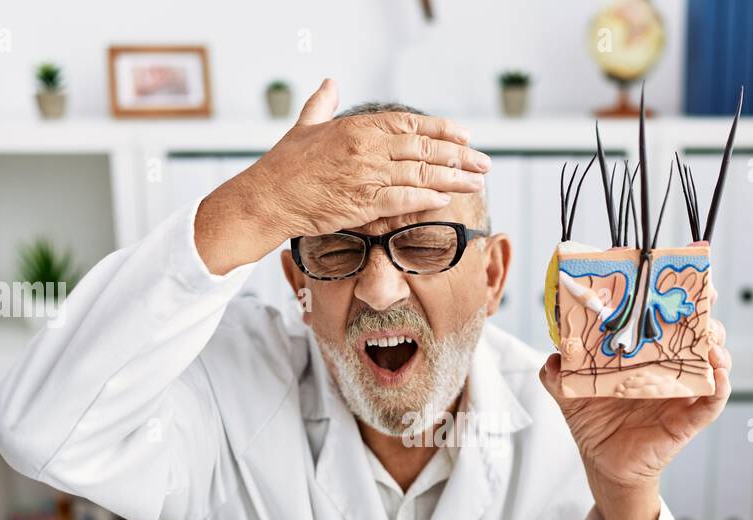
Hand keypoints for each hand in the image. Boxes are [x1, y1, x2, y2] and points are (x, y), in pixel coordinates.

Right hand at [195, 78, 489, 273]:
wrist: (268, 197)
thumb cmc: (284, 165)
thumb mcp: (305, 125)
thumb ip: (322, 104)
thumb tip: (329, 83)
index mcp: (358, 127)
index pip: (411, 124)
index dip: (441, 130)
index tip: (464, 135)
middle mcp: (367, 147)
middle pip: (424, 149)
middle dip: (459, 156)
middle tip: (484, 162)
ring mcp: (367, 175)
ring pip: (421, 175)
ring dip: (454, 178)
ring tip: (476, 181)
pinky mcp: (364, 202)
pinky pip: (404, 200)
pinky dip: (428, 199)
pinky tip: (447, 199)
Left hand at [540, 308, 730, 519]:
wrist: (604, 465)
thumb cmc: (595, 423)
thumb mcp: (570, 394)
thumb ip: (557, 375)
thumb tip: (551, 359)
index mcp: (646, 354)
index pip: (668, 318)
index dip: (679, 297)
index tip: (684, 277)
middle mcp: (670, 368)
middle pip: (698, 333)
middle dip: (706, 314)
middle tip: (705, 298)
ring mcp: (683, 392)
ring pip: (712, 362)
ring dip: (717, 346)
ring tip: (712, 339)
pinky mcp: (688, 419)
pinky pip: (712, 402)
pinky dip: (719, 386)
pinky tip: (718, 373)